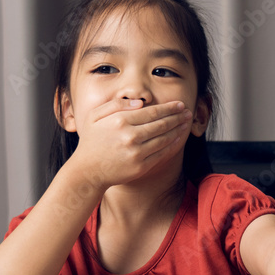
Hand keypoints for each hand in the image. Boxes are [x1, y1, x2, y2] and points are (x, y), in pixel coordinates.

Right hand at [69, 98, 191, 187]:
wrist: (87, 171)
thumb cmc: (91, 141)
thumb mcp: (95, 116)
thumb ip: (116, 105)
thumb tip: (140, 103)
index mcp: (120, 121)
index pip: (152, 112)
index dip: (169, 108)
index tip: (179, 104)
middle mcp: (130, 136)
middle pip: (161, 124)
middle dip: (177, 117)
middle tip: (187, 112)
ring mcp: (136, 153)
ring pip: (164, 138)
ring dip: (177, 130)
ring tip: (185, 124)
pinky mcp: (140, 167)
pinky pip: (161, 154)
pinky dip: (172, 145)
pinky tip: (177, 139)